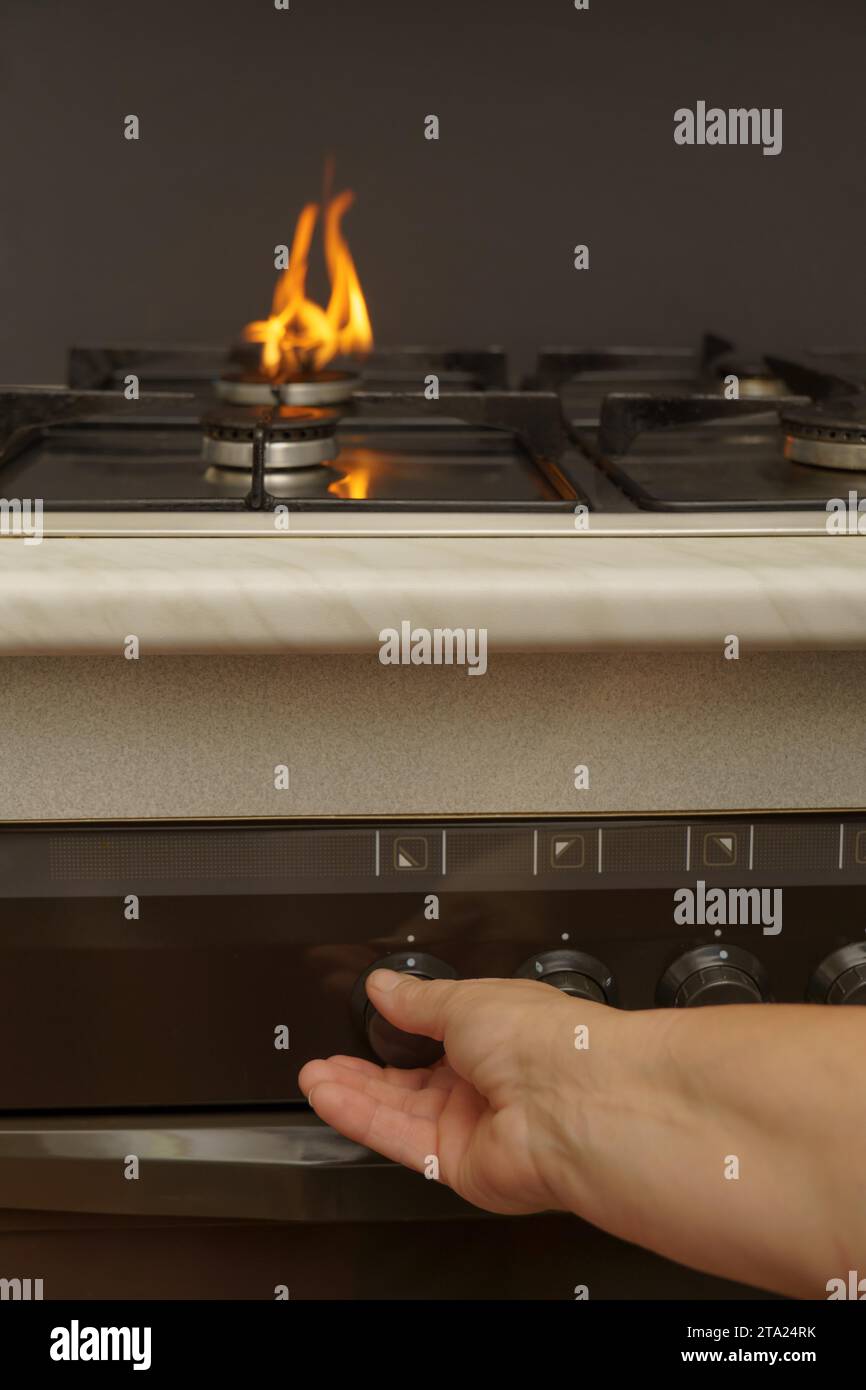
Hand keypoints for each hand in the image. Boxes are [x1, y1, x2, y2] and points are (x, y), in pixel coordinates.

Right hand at [299, 969, 637, 1214]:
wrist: (579, 1101)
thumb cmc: (549, 1041)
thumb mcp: (466, 999)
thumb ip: (417, 1000)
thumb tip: (385, 985)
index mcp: (500, 1033)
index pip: (438, 1034)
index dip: (398, 1029)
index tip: (364, 1018)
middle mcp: (489, 1082)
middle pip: (413, 1079)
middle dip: (366, 1067)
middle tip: (327, 1056)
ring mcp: (474, 1125)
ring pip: (400, 1111)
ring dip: (354, 1092)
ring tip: (315, 1075)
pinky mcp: (460, 1164)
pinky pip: (400, 1139)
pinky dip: (362, 1118)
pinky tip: (331, 1097)